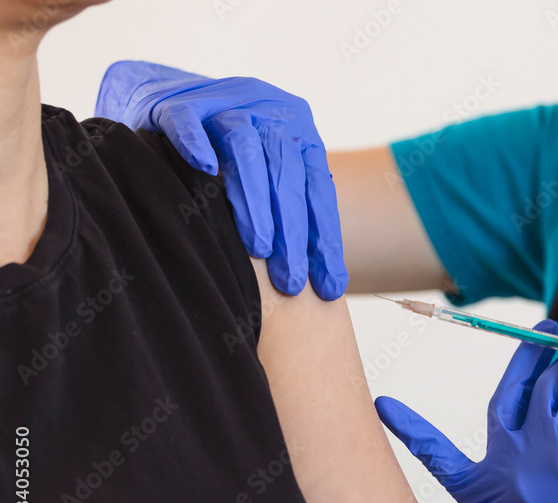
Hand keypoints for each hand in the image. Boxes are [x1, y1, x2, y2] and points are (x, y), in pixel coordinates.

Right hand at [96, 61, 346, 298]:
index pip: (318, 188)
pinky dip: (195, 143)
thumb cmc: (224, 152)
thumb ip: (292, 209)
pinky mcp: (177, 101)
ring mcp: (223, 102)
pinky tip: (204, 169)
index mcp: (298, 130)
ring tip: (258, 248)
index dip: (324, 238)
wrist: (164, 96)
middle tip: (291, 280)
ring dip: (253, 198)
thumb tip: (316, 276)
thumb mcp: (268, 173)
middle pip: (286, 172)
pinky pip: (187, 120)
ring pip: (243, 146)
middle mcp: (267, 112)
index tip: (328, 287)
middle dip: (292, 231)